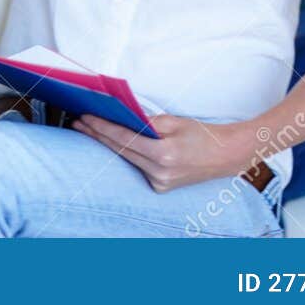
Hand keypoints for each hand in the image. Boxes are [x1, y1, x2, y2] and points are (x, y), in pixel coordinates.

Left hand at [75, 113, 252, 191]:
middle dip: (97, 134)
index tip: (85, 117)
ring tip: (88, 129)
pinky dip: (125, 154)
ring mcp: (160, 183)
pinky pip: (137, 167)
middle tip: (78, 122)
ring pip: (126, 159)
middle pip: (120, 150)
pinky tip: (110, 143)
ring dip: (108, 144)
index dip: (101, 127)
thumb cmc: (201, 135)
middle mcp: (160, 173)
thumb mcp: (174, 122)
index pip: (123, 138)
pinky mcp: (161, 187)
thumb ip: (147, 121)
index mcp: (163, 155)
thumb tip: (122, 116)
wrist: (225, 156)